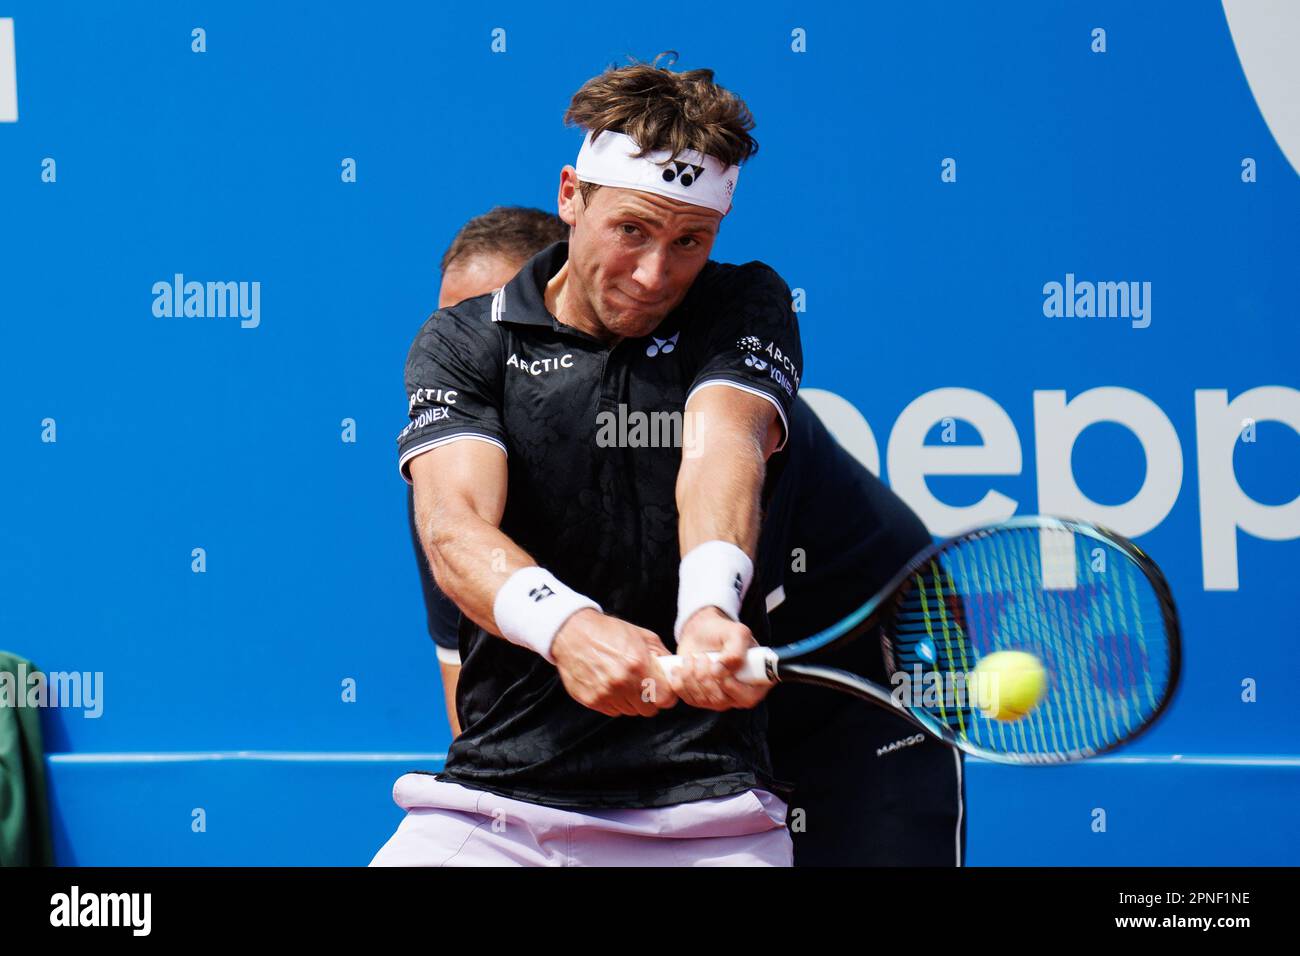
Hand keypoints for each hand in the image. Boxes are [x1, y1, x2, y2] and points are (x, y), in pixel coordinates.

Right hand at [550, 609, 678, 716]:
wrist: (573, 633)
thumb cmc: (608, 632)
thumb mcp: (641, 635)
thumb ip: (661, 654)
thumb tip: (673, 669)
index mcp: (638, 665)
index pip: (665, 699)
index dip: (667, 696)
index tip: (663, 690)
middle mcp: (622, 682)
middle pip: (648, 710)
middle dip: (650, 700)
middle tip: (643, 686)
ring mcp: (605, 693)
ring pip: (630, 711)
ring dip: (631, 701)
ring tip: (624, 682)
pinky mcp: (591, 700)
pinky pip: (613, 711)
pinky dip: (615, 701)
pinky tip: (610, 685)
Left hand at [669, 607, 769, 710]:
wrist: (701, 632)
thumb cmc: (723, 632)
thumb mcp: (736, 633)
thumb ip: (736, 651)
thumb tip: (721, 672)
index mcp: (755, 681)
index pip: (747, 698)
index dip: (731, 687)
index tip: (717, 668)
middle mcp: (738, 695)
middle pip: (720, 700)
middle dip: (705, 676)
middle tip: (702, 656)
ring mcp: (719, 699)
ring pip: (702, 700)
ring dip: (692, 676)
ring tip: (692, 657)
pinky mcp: (699, 698)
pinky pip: (687, 698)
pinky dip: (680, 680)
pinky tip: (682, 666)